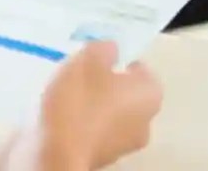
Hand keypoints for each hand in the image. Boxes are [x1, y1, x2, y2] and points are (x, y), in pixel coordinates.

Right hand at [8, 42, 162, 170]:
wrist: (56, 153)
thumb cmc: (79, 100)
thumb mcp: (89, 59)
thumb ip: (105, 48)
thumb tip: (112, 50)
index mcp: (151, 95)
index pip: (140, 69)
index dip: (119, 60)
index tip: (97, 58)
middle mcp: (145, 122)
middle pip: (126, 93)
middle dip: (106, 83)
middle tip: (80, 73)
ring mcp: (124, 145)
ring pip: (110, 114)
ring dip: (92, 104)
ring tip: (66, 94)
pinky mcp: (102, 158)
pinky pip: (94, 131)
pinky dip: (82, 123)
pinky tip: (61, 115)